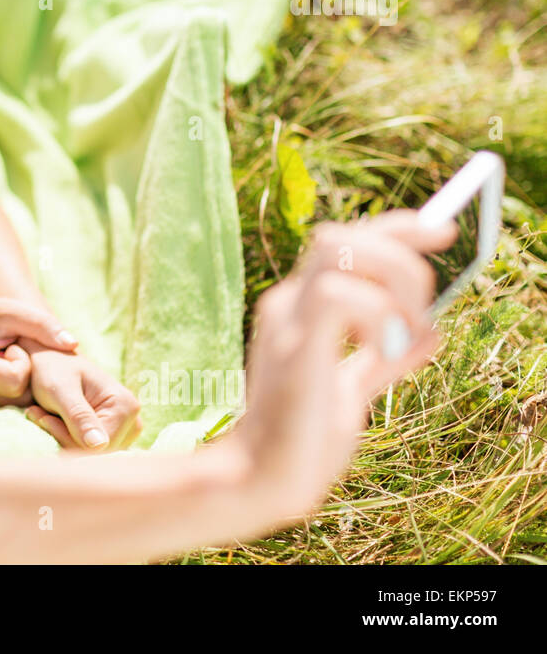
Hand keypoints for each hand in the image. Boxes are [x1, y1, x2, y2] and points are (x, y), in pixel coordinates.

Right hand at [0, 288, 79, 411]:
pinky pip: (9, 412)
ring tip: (5, 365)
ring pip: (17, 408)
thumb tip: (73, 345)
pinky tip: (3, 377)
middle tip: (10, 354)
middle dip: (26, 377)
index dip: (24, 363)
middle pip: (19, 398)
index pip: (16, 380)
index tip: (12, 346)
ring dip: (22, 387)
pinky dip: (13, 396)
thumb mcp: (12, 310)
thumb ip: (43, 325)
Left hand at [22, 344, 142, 451]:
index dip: (67, 439)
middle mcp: (132, 420)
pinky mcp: (113, 435)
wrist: (49, 361)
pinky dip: (66, 439)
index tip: (43, 418)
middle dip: (63, 438)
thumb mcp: (60, 390)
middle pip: (97, 453)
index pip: (99, 446)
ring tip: (44, 415)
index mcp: (126, 405)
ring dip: (62, 438)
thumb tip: (99, 446)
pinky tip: (52, 421)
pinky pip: (88, 451)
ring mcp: (125, 429)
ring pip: (91, 454)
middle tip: (40, 415)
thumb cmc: (52, 369)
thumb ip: (78, 416)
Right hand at [228, 211, 455, 522]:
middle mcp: (289, 302)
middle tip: (421, 310)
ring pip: (338, 249)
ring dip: (391, 280)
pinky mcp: (294, 347)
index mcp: (301, 307)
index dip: (398, 228)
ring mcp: (287, 320)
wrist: (261, 478)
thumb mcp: (352, 391)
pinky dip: (375, 314)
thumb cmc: (299, 439)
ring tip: (402, 333)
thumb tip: (434, 334)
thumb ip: (386, 361)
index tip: (443, 232)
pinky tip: (382, 350)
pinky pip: (336, 297)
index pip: (348, 240)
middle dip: (400, 255)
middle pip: (342, 235)